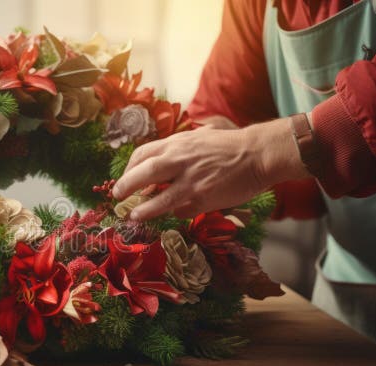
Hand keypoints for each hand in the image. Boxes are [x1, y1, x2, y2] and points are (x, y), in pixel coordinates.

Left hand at [111, 117, 310, 219]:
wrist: (258, 153)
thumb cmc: (227, 146)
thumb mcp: (196, 139)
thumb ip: (176, 151)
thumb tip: (154, 169)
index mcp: (177, 143)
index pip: (142, 154)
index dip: (129, 169)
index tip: (124, 179)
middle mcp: (180, 160)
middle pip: (144, 174)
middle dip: (126, 186)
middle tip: (117, 197)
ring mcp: (191, 181)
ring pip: (159, 199)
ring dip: (143, 209)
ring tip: (133, 216)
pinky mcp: (204, 198)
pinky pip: (182, 210)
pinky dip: (175, 213)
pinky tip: (174, 213)